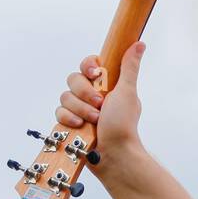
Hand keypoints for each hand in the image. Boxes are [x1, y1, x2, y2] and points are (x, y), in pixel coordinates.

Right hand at [56, 41, 146, 156]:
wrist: (114, 153)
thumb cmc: (124, 125)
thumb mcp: (127, 92)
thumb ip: (129, 67)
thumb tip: (138, 44)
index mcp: (106, 85)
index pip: (88, 64)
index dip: (89, 66)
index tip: (97, 74)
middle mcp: (91, 95)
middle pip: (73, 79)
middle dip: (85, 93)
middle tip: (100, 104)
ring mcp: (80, 109)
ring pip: (65, 96)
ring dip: (81, 109)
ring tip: (95, 120)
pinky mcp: (70, 122)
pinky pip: (59, 112)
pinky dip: (69, 118)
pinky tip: (80, 125)